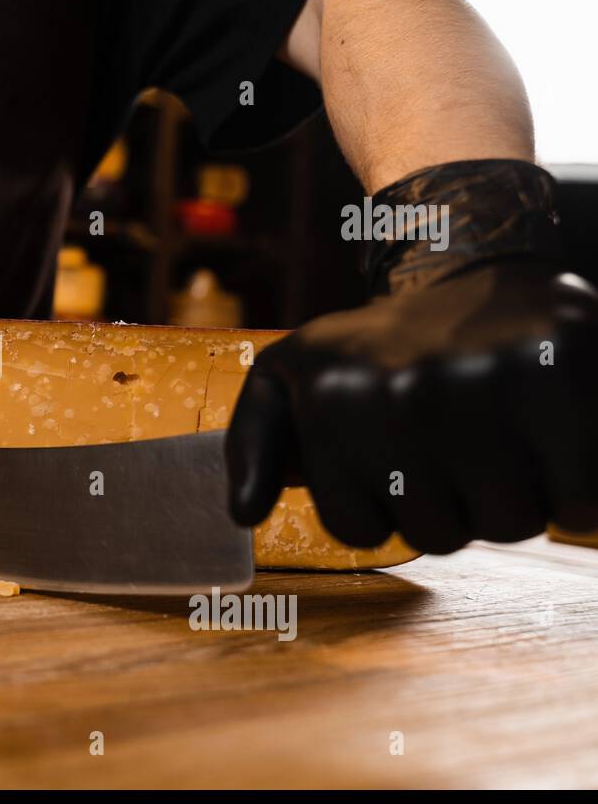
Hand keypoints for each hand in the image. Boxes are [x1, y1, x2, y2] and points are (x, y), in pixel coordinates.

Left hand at [227, 260, 597, 554]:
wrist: (469, 268)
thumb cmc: (373, 346)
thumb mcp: (288, 377)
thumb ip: (252, 444)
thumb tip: (241, 514)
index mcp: (330, 401)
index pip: (358, 531)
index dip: (383, 506)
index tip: (393, 455)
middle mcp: (399, 393)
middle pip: (436, 535)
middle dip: (449, 502)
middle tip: (455, 441)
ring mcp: (481, 384)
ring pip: (507, 524)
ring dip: (512, 495)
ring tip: (499, 433)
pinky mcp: (561, 380)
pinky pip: (577, 504)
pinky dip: (575, 487)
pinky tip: (551, 436)